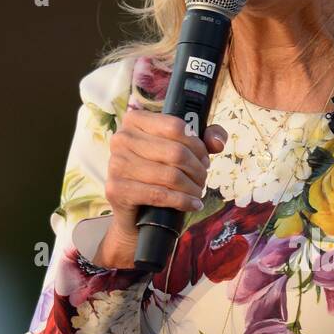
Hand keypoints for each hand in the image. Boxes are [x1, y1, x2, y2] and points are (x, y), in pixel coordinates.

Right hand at [101, 108, 226, 255]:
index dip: (198, 145)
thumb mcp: (183, 151)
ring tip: (197, 193)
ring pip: (170, 175)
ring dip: (192, 188)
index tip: (204, 159)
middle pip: (176, 152)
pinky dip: (182, 201)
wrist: (136, 212)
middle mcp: (121, 138)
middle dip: (197, 170)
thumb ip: (205, 139)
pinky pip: (159, 195)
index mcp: (135, 120)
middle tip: (202, 180)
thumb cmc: (160, 175)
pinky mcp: (117, 189)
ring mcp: (116, 164)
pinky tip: (192, 204)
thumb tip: (217, 142)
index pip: (176, 127)